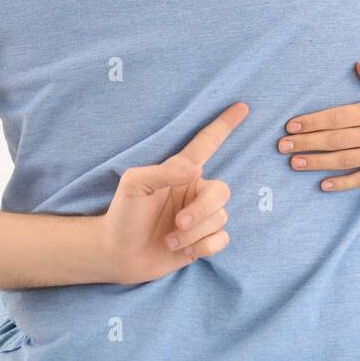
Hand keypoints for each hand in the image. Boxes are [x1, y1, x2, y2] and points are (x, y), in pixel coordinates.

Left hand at [99, 102, 248, 283]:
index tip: (242, 106)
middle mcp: (194, 191)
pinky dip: (202, 247)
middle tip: (178, 223)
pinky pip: (221, 239)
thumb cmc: (123, 214)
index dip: (224, 125)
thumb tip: (198, 170)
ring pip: (220, 219)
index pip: (207, 144)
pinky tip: (182, 250)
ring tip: (170, 239)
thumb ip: (165, 172)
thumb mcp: (134, 184)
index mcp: (180, 171)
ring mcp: (200, 217)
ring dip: (193, 234)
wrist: (118, 254)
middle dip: (202, 210)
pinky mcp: (203, 240)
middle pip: (221, 191)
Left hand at [280, 64, 359, 191]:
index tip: (290, 126)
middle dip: (305, 142)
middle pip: (333, 139)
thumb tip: (358, 68)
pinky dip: (341, 183)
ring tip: (294, 164)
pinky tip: (323, 185)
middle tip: (281, 146)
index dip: (311, 121)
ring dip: (316, 162)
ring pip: (342, 159)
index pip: (336, 116)